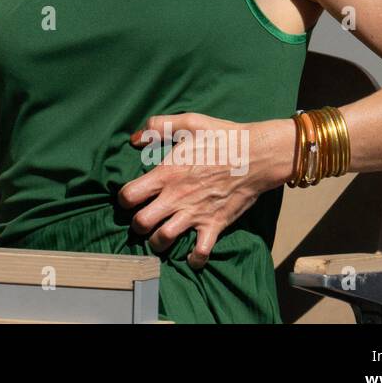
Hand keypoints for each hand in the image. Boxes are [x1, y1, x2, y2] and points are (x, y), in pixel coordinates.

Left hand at [119, 114, 293, 268]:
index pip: (129, 195)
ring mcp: (195, 214)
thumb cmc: (222, 137)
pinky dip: (194, 259)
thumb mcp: (187, 123)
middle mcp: (176, 197)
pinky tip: (190, 256)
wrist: (257, 154)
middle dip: (136, 224)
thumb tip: (133, 139)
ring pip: (163, 240)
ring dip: (157, 243)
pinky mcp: (215, 225)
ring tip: (159, 237)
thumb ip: (157, 127)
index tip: (130, 198)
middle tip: (143, 220)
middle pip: (141, 223)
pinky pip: (200, 252)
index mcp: (166, 173)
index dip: (124, 199)